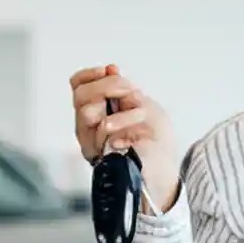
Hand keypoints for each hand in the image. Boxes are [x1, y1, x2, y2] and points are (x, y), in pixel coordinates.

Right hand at [69, 64, 178, 210]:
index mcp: (96, 114)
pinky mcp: (101, 153)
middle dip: (107, 86)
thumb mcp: (141, 105)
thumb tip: (110, 69)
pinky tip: (139, 123)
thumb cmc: (156, 144)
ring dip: (119, 104)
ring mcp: (93, 142)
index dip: (90, 74)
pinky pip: (103, 128)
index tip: (109, 70)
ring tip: (139, 110)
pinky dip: (125, 119)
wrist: (166, 173)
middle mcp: (89, 129)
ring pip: (86, 110)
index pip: (77, 85)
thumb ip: (121, 90)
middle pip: (80, 95)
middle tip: (129, 93)